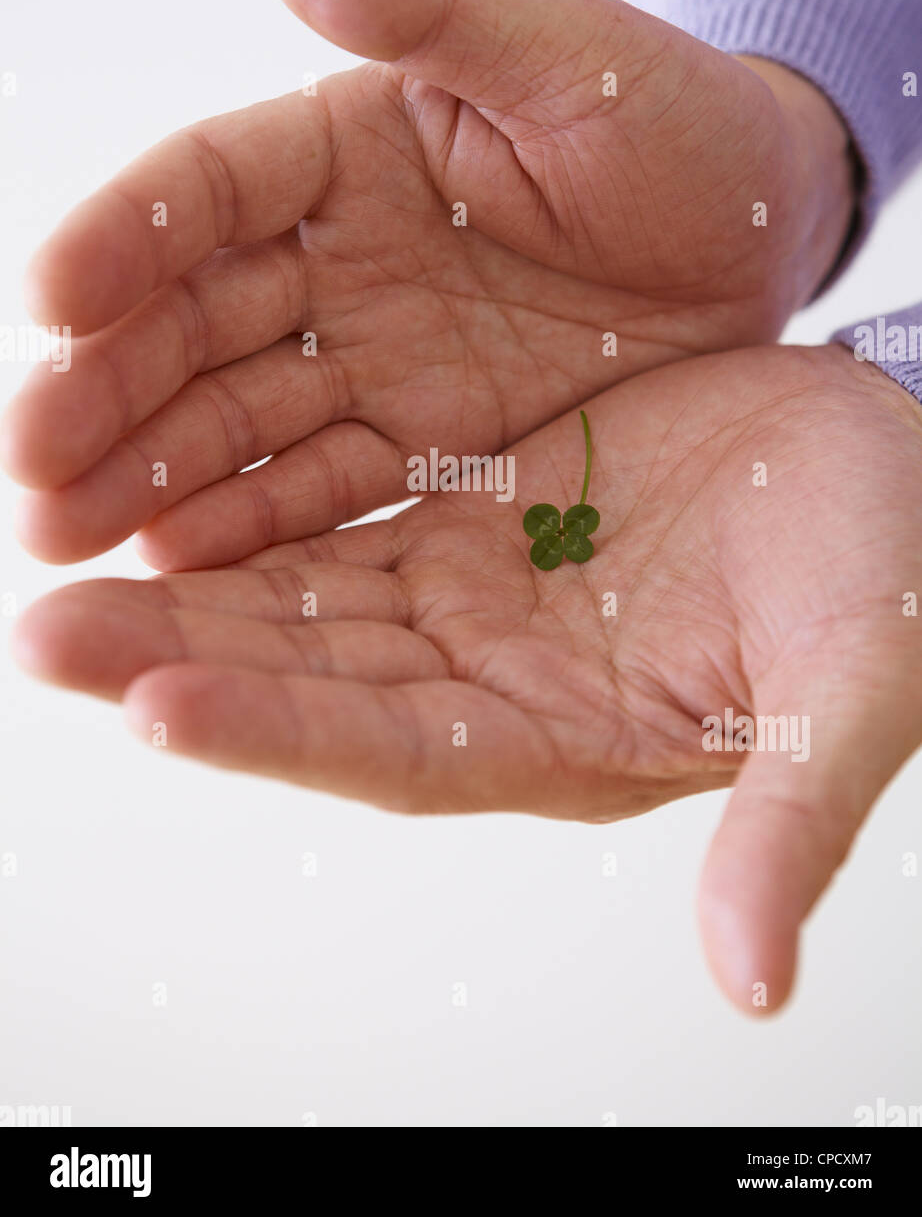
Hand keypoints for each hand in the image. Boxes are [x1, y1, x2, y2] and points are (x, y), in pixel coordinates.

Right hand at [3, 0, 852, 569]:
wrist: (755, 237)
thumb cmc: (669, 121)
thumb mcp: (559, 52)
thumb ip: (426, 11)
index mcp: (343, 149)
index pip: (207, 189)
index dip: (126, 239)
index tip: (50, 298)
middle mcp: (333, 261)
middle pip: (194, 326)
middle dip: (108, 395)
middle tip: (32, 471)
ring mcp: (371, 360)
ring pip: (239, 421)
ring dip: (151, 479)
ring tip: (64, 537)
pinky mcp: (422, 442)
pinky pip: (326, 488)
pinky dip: (255, 527)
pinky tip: (178, 566)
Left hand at [15, 343, 921, 1011]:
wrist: (885, 457)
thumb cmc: (891, 573)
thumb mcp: (856, 691)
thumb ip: (789, 823)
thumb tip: (756, 986)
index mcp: (570, 743)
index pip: (398, 755)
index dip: (282, 734)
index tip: (156, 709)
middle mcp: (497, 684)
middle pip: (316, 684)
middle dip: (182, 663)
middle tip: (48, 635)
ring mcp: (475, 598)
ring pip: (305, 603)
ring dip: (189, 594)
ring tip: (63, 571)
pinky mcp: (472, 513)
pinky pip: (342, 521)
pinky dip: (255, 518)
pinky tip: (167, 500)